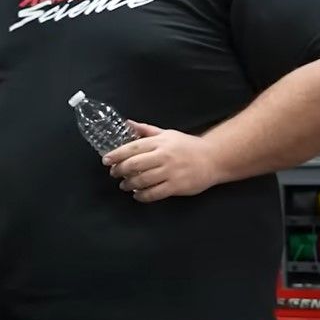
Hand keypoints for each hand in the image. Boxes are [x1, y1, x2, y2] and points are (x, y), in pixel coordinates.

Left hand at [102, 121, 225, 202]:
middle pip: (134, 165)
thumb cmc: (187, 146)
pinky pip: (154, 193)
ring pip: (142, 180)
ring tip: (124, 184)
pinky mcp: (176, 186)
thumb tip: (127, 123)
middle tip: (114, 173)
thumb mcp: (167, 134)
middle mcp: (164, 156)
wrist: (213, 158)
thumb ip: (146, 131)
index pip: (132, 148)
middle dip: (120, 170)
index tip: (106, 160)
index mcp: (160, 142)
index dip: (116, 155)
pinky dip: (142, 196)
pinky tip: (138, 195)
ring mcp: (170, 172)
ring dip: (129, 184)